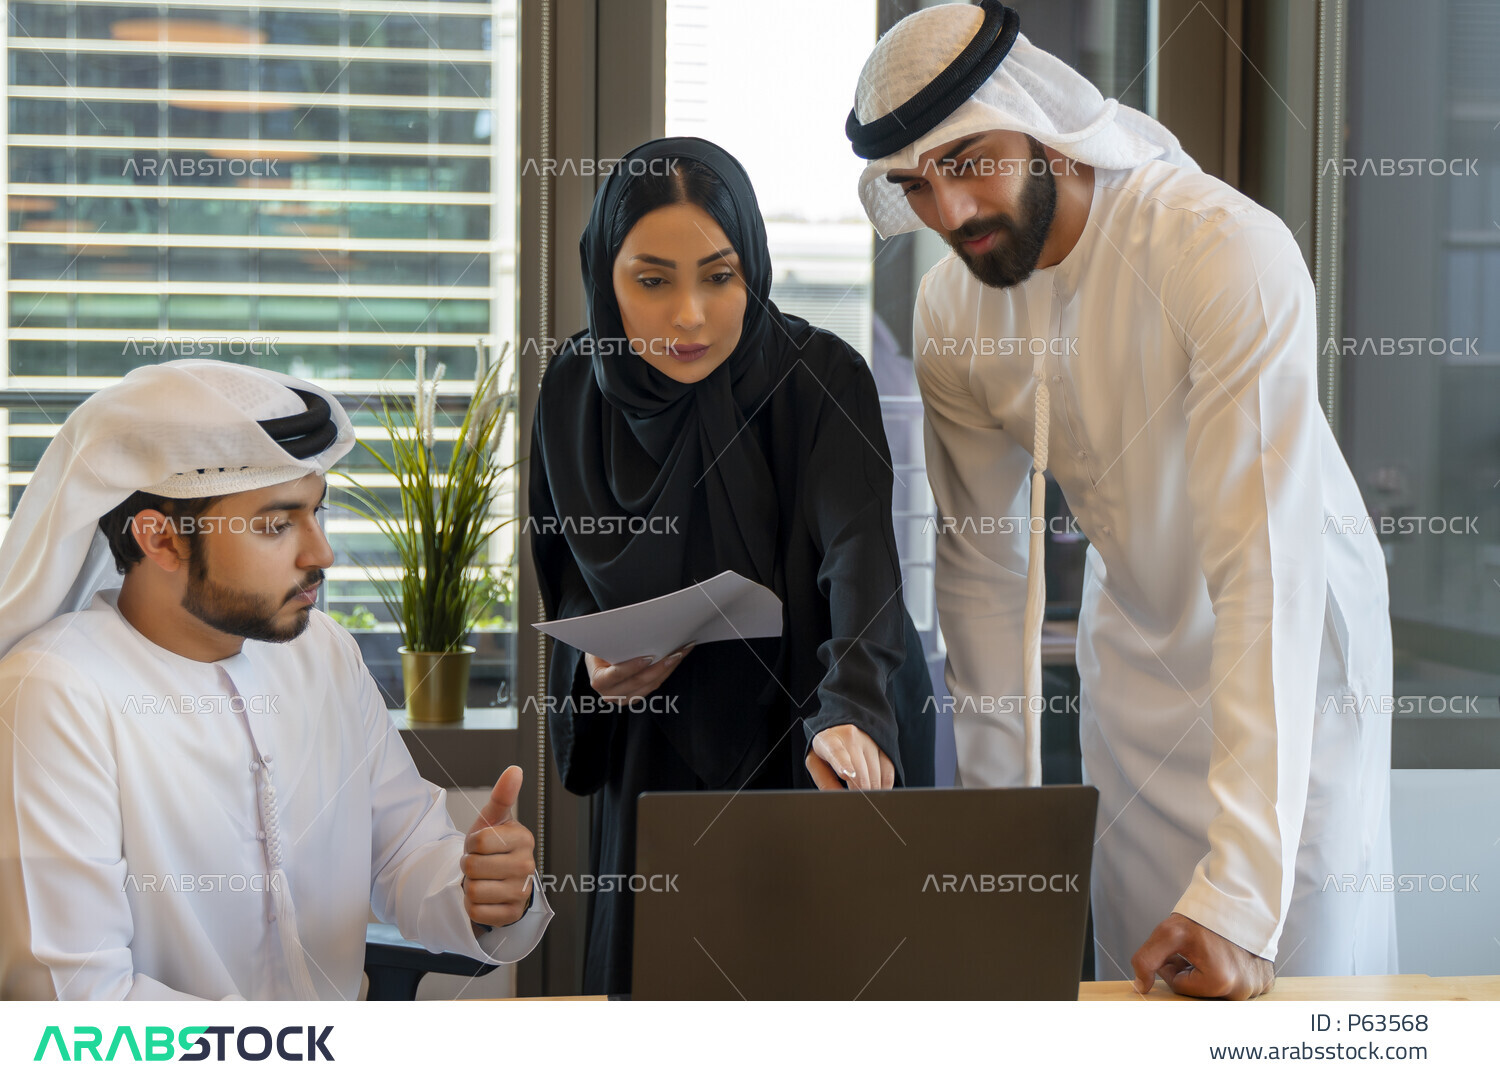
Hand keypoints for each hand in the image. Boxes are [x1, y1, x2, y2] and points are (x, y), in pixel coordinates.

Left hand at [461, 765, 535, 928]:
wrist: (495, 879)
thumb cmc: (491, 847)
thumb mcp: (492, 821)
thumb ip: (502, 795)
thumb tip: (514, 770)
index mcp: (523, 838)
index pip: (479, 841)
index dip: (471, 844)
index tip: (479, 846)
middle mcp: (528, 865)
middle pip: (474, 867)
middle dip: (468, 866)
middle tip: (479, 864)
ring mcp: (521, 891)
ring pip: (474, 890)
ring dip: (469, 887)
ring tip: (481, 880)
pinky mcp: (512, 914)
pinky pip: (477, 912)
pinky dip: (473, 906)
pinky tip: (485, 898)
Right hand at [585, 644, 692, 704]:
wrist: (597, 660)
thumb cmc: (600, 648)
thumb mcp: (601, 644)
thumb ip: (613, 643)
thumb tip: (637, 633)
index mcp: (599, 681)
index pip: (617, 674)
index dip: (633, 667)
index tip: (650, 657)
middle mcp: (610, 694)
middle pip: (639, 681)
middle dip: (660, 666)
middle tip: (676, 652)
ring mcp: (624, 699)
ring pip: (651, 685)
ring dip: (668, 669)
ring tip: (681, 653)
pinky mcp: (636, 697)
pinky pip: (654, 685)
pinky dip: (666, 672)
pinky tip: (676, 659)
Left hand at [805, 724, 893, 790]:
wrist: (841, 727)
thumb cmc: (826, 749)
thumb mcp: (816, 762)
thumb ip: (824, 781)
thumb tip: (839, 796)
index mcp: (829, 740)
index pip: (836, 752)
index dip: (843, 764)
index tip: (847, 775)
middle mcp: (851, 736)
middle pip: (859, 771)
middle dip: (858, 791)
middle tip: (855, 802)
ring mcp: (869, 740)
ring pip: (875, 774)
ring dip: (871, 790)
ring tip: (864, 796)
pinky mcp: (883, 744)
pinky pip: (888, 770)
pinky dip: (884, 785)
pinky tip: (878, 790)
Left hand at [1131, 912, 1274, 998]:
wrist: (1238, 900)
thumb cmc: (1205, 917)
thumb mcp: (1168, 933)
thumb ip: (1146, 960)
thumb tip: (1142, 988)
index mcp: (1220, 982)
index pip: (1179, 986)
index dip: (1173, 965)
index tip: (1180, 949)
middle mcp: (1242, 991)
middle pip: (1200, 991)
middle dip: (1191, 972)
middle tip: (1196, 949)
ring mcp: (1257, 988)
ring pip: (1218, 989)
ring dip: (1210, 972)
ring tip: (1213, 950)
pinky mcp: (1266, 982)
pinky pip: (1238, 984)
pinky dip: (1230, 972)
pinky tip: (1229, 954)